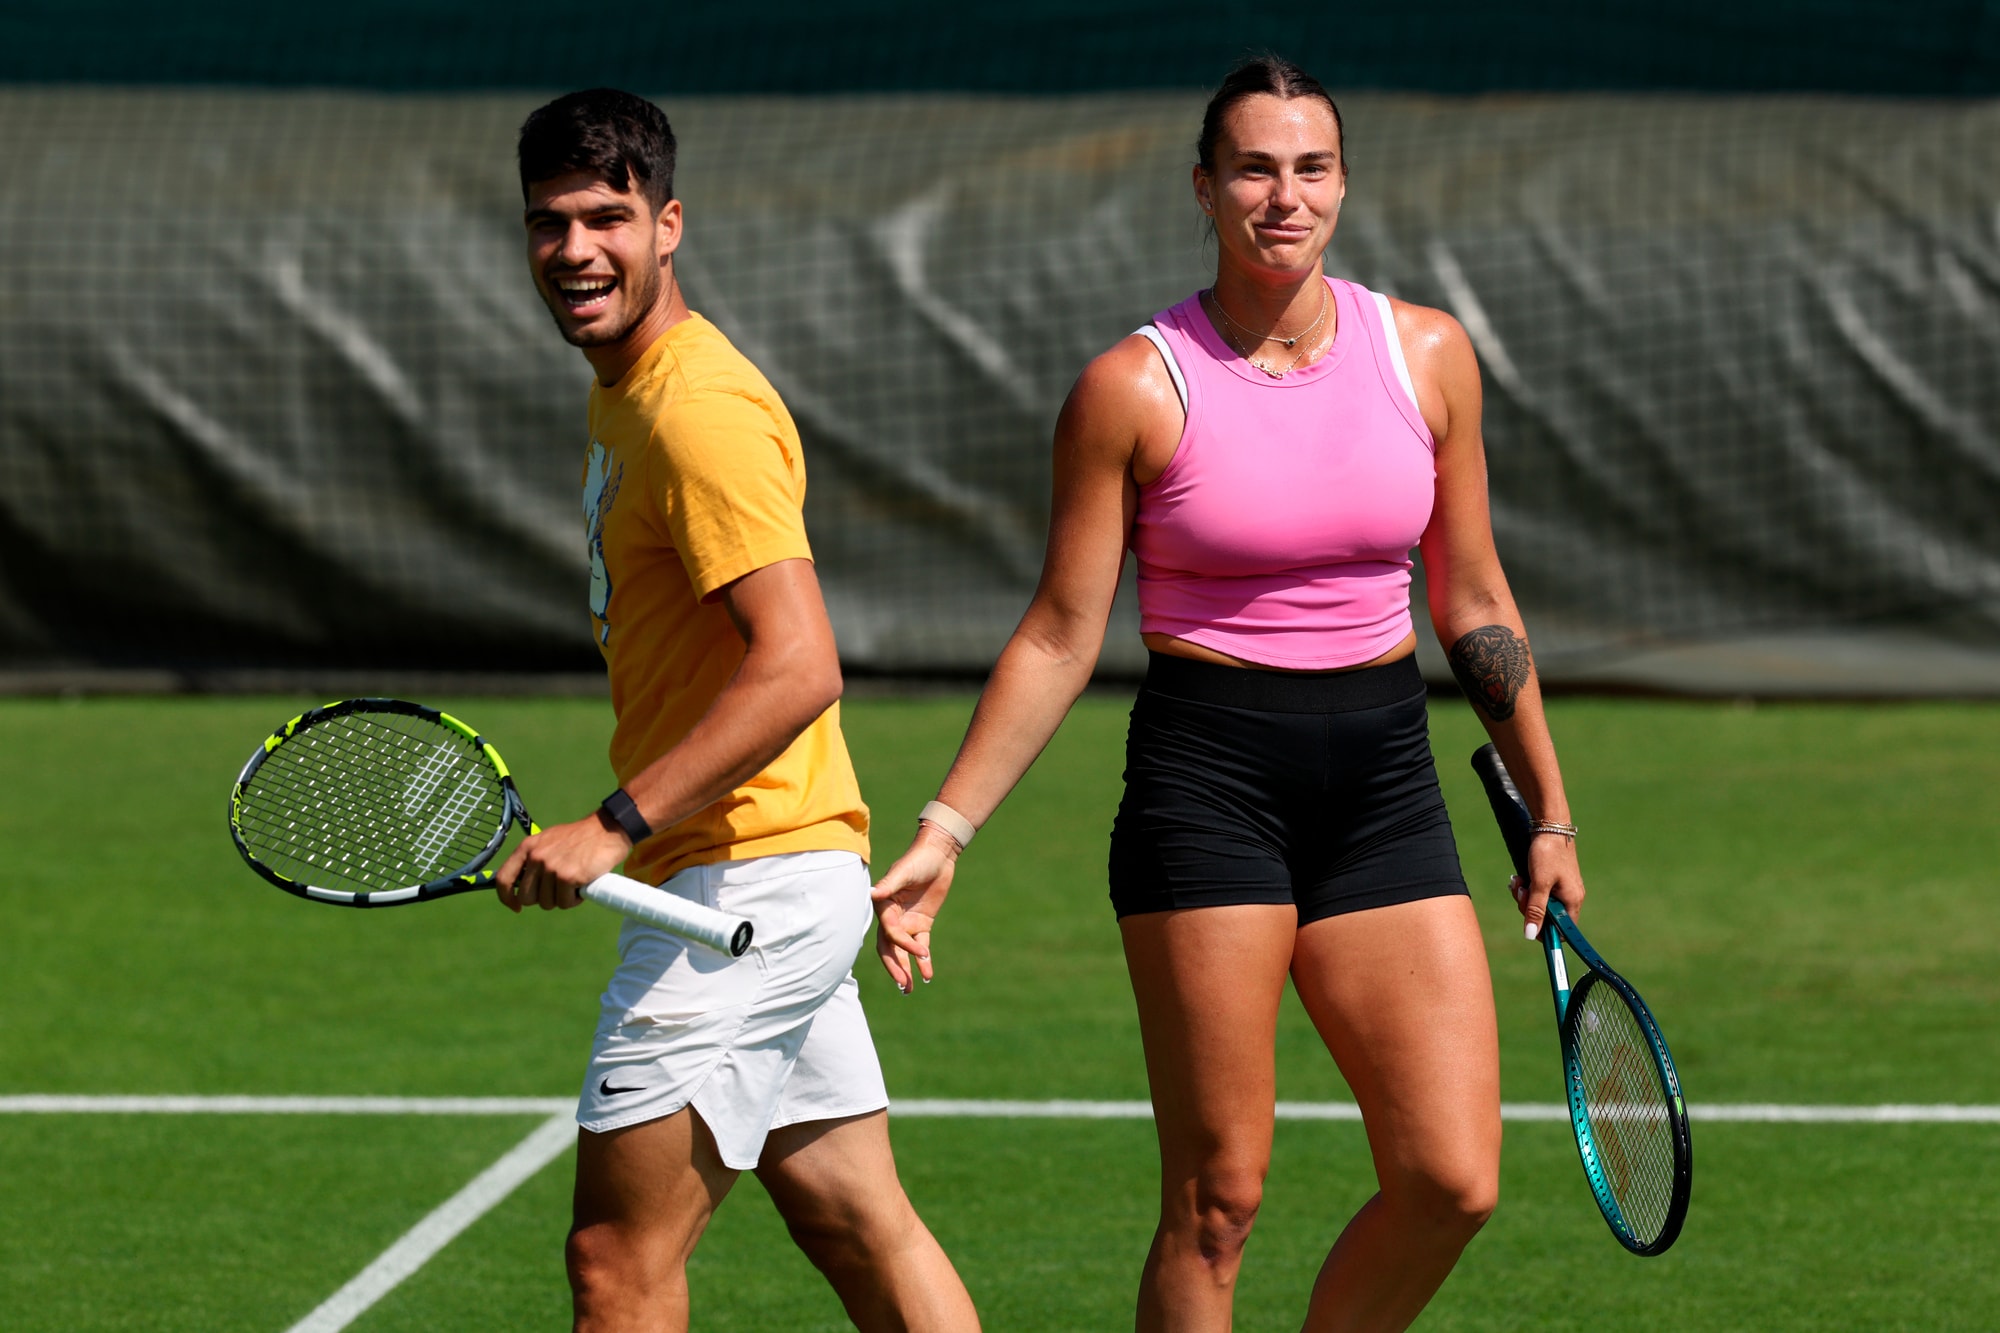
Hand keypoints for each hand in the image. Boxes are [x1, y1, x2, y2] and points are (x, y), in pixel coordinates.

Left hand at [494, 812, 631, 912]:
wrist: (608, 829)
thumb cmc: (581, 838)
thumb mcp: (549, 842)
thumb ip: (534, 860)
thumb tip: (522, 886)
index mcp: (527, 847)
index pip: (503, 879)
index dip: (507, 898)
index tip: (516, 907)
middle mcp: (536, 857)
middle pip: (527, 897)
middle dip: (543, 899)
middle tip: (559, 889)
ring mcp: (551, 867)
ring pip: (547, 903)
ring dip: (562, 899)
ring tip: (574, 884)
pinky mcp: (567, 876)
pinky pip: (564, 903)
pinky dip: (574, 900)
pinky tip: (582, 886)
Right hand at [870, 825, 960, 993]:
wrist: (937, 853)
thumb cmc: (917, 859)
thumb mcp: (904, 871)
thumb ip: (889, 885)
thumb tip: (873, 894)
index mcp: (883, 906)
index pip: (890, 932)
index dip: (902, 945)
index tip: (920, 952)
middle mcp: (892, 917)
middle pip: (890, 948)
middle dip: (895, 968)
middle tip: (903, 986)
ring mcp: (907, 922)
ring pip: (903, 951)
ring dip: (906, 969)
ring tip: (909, 989)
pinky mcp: (922, 924)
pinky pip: (921, 946)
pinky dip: (923, 960)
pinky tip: (927, 975)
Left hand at [1509, 833, 1583, 939]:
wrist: (1550, 826)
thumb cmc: (1547, 854)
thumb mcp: (1539, 884)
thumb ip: (1535, 910)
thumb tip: (1530, 935)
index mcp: (1572, 901)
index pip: (1562, 931)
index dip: (1544, 931)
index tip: (1527, 923)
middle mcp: (1570, 897)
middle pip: (1547, 917)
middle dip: (1528, 907)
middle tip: (1519, 891)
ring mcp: (1563, 889)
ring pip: (1540, 904)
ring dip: (1525, 896)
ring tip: (1518, 881)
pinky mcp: (1554, 880)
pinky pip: (1539, 892)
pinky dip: (1528, 888)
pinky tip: (1520, 878)